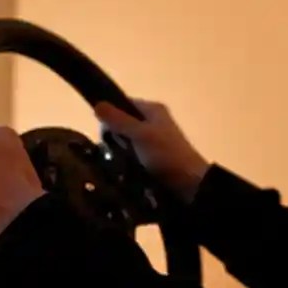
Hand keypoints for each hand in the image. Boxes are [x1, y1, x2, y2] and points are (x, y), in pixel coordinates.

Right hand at [94, 99, 210, 203]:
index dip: (110, 115)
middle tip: (112, 151)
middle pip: (122, 123)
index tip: (104, 133)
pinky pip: (132, 155)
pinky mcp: (153, 158)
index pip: (123, 103)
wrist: (189, 184)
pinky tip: (123, 170)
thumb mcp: (139, 134)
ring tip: (117, 164)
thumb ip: (118, 120)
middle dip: (114, 137)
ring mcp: (153, 141)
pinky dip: (127, 161)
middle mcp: (153, 121)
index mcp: (152, 110)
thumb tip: (97, 104)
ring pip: (126, 141)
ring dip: (119, 152)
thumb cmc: (165, 153)